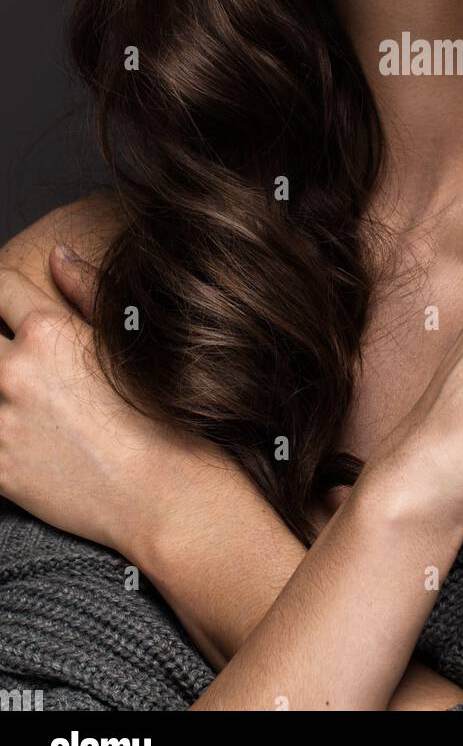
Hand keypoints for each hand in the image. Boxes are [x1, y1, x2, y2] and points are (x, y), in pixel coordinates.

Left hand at [0, 247, 239, 557]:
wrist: (163, 492)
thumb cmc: (160, 412)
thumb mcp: (128, 338)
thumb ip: (85, 289)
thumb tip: (56, 253)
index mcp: (49, 330)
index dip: (2, 293)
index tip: (8, 306)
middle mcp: (16, 371)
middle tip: (18, 361)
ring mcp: (1, 422)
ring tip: (20, 393)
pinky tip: (20, 429)